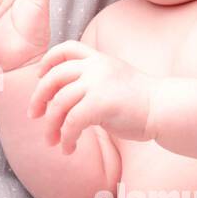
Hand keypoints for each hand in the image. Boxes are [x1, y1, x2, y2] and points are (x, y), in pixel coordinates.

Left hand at [26, 40, 157, 153]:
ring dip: (51, 126)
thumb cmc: (140, 101)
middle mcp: (95, 67)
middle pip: (54, 77)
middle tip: (33, 116)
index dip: (48, 61)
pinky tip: (69, 148)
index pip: (66, 49)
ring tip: (52, 141)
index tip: (39, 77)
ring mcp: (97, 84)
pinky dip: (66, 138)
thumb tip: (66, 98)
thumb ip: (92, 81)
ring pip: (59, 104)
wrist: (163, 108)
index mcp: (99, 59)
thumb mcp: (114, 79)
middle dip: (38, 98)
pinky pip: (72, 122)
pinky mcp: (100, 103)